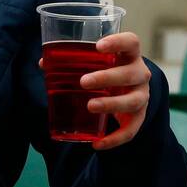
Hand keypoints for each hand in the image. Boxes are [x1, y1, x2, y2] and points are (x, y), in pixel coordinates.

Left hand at [64, 31, 152, 151]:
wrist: (128, 90)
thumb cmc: (108, 71)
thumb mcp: (96, 63)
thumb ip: (73, 61)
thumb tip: (44, 62)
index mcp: (129, 55)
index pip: (131, 42)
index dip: (117, 42)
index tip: (98, 47)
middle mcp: (140, 74)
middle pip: (131, 73)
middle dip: (107, 77)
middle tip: (84, 82)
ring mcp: (142, 95)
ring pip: (133, 100)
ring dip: (112, 104)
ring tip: (90, 106)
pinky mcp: (139, 116)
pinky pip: (131, 129)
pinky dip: (115, 138)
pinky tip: (97, 143)